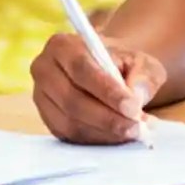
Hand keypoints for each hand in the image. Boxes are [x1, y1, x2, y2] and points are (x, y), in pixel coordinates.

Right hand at [30, 33, 166, 144]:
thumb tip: (135, 97)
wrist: (106, 72)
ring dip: (104, 132)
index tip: (132, 107)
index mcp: (62, 45)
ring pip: (70, 122)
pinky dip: (96, 140)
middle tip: (136, 127)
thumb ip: (142, 76)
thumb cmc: (121, 63)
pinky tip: (117, 137)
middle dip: (107, 118)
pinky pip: (69, 136)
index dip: (106, 90)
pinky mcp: (48, 120)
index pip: (81, 69)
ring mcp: (42, 98)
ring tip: (132, 132)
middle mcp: (44, 70)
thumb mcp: (140, 61)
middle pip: (72, 99)